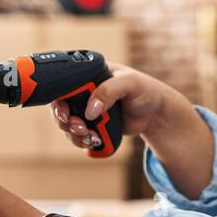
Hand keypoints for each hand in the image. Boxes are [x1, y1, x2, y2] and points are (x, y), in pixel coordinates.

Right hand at [52, 61, 173, 150]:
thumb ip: (109, 91)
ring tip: (90, 137)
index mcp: (88, 76)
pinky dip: (82, 141)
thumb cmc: (146, 90)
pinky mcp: (93, 125)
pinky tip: (94, 141)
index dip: (59, 102)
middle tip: (80, 128)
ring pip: (68, 125)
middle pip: (60, 109)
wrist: (157, 113)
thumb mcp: (130, 83)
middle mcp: (84, 92)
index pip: (63, 87)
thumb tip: (90, 110)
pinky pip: (79, 135)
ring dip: (74, 134)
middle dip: (66, 122)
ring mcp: (87, 110)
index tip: (66, 115)